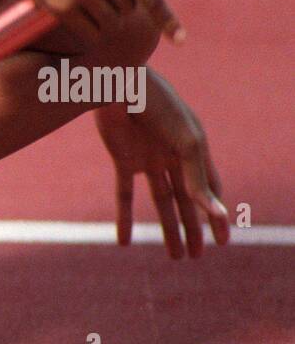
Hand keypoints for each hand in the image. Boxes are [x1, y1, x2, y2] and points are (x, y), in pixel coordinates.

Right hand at [0, 0, 183, 47]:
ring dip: (104, 18)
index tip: (179, 38)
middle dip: (120, 4)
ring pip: (109, 22)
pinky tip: (79, 18)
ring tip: (86, 1)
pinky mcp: (58, 5)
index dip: (166, 18)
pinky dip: (88, 30)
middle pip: (128, 8)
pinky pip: (87, 31)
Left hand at [94, 84, 228, 257]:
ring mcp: (149, 158)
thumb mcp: (185, 144)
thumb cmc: (160, 107)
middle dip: (193, 229)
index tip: (223, 241)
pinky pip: (124, 194)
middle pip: (186, 201)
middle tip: (196, 258)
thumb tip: (215, 212)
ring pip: (161, 201)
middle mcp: (174, 157)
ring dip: (167, 229)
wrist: (119, 86)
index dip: (216, 215)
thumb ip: (198, 177)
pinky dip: (124, 217)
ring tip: (175, 256)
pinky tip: (124, 242)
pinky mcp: (123, 159)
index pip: (210, 189)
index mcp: (196, 150)